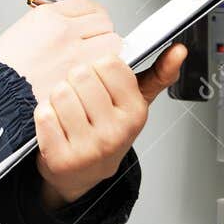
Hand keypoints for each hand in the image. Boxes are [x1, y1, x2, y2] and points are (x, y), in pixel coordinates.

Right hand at [0, 0, 121, 103]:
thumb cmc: (3, 70)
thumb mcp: (21, 31)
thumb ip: (51, 24)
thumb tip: (74, 25)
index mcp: (47, 17)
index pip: (86, 5)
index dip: (91, 16)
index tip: (92, 23)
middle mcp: (64, 31)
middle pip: (104, 22)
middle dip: (100, 33)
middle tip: (94, 44)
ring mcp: (75, 54)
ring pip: (112, 42)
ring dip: (106, 52)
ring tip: (94, 61)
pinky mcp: (82, 77)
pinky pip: (106, 68)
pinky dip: (103, 73)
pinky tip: (92, 77)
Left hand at [35, 43, 186, 210]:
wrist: (83, 173)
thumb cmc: (108, 131)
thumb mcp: (135, 102)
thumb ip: (158, 74)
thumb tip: (178, 50)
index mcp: (135, 112)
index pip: (108, 63)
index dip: (98, 68)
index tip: (100, 82)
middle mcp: (115, 132)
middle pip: (81, 74)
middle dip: (76, 81)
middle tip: (82, 100)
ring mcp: (89, 148)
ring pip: (61, 92)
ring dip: (58, 98)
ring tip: (68, 112)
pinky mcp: (62, 159)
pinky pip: (44, 114)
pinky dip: (45, 116)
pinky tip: (57, 126)